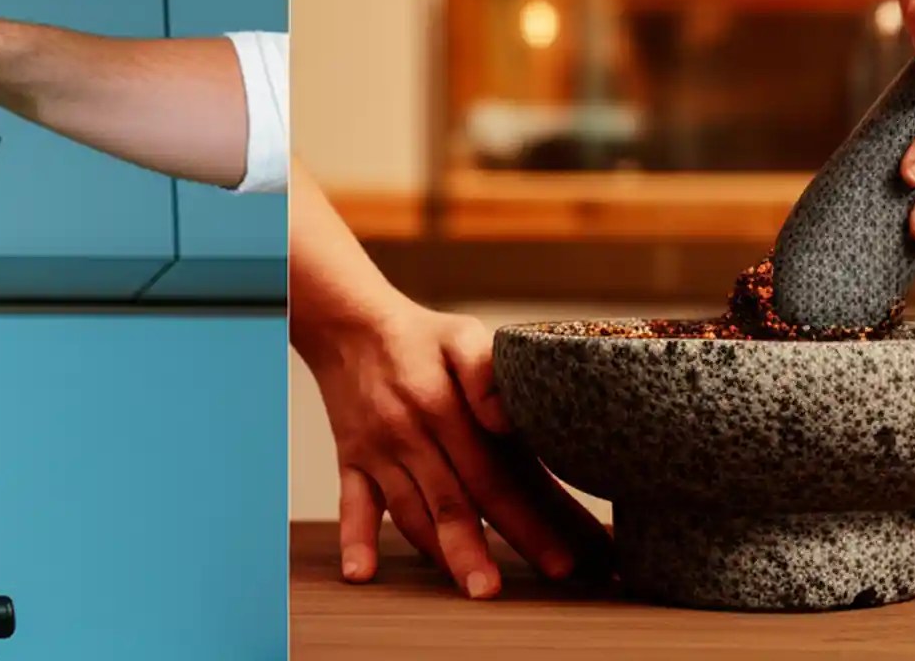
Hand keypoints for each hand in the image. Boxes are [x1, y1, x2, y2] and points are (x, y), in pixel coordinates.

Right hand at [307, 301, 612, 598]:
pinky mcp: (352, 462)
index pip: (495, 474)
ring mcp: (379, 453)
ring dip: (442, 555)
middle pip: (458, 504)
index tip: (565, 558)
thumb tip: (506, 420)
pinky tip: (363, 575)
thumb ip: (486, 372)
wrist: (349, 326)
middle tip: (521, 589)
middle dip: (489, 552)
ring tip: (472, 589)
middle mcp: (411, 437)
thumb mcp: (461, 335)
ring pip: (412, 514)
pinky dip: (355, 540)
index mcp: (444, 408)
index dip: (531, 520)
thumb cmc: (420, 336)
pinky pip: (352, 505)